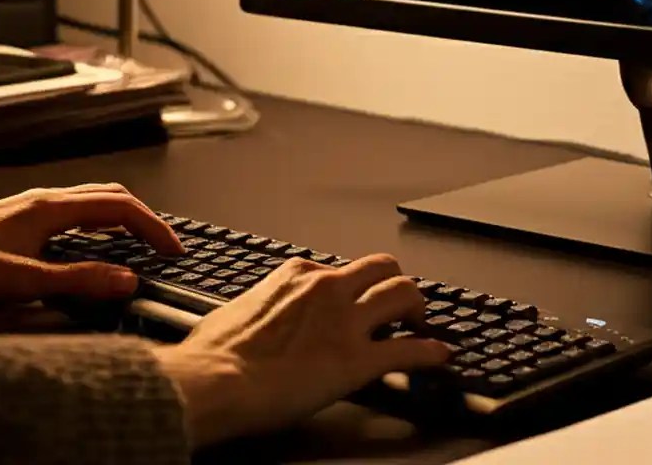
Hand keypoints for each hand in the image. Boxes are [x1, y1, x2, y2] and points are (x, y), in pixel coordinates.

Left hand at [0, 184, 182, 303]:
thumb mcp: (20, 281)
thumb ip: (77, 281)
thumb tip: (129, 281)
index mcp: (50, 208)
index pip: (121, 207)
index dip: (154, 227)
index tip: (174, 251)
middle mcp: (42, 200)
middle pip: (110, 196)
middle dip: (144, 218)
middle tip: (163, 247)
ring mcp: (28, 207)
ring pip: (90, 200)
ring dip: (121, 218)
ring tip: (137, 244)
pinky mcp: (16, 219)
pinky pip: (72, 211)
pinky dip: (97, 223)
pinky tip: (90, 246)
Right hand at [154, 255, 449, 447]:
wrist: (212, 382)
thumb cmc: (212, 355)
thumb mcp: (234, 312)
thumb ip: (260, 307)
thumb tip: (255, 316)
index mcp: (297, 276)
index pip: (339, 270)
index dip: (351, 288)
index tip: (354, 301)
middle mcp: (328, 290)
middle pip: (383, 268)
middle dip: (395, 284)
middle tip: (399, 306)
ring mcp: (347, 322)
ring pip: (404, 295)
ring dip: (418, 310)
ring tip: (421, 325)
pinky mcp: (359, 359)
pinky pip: (410, 350)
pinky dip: (430, 353)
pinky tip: (439, 356)